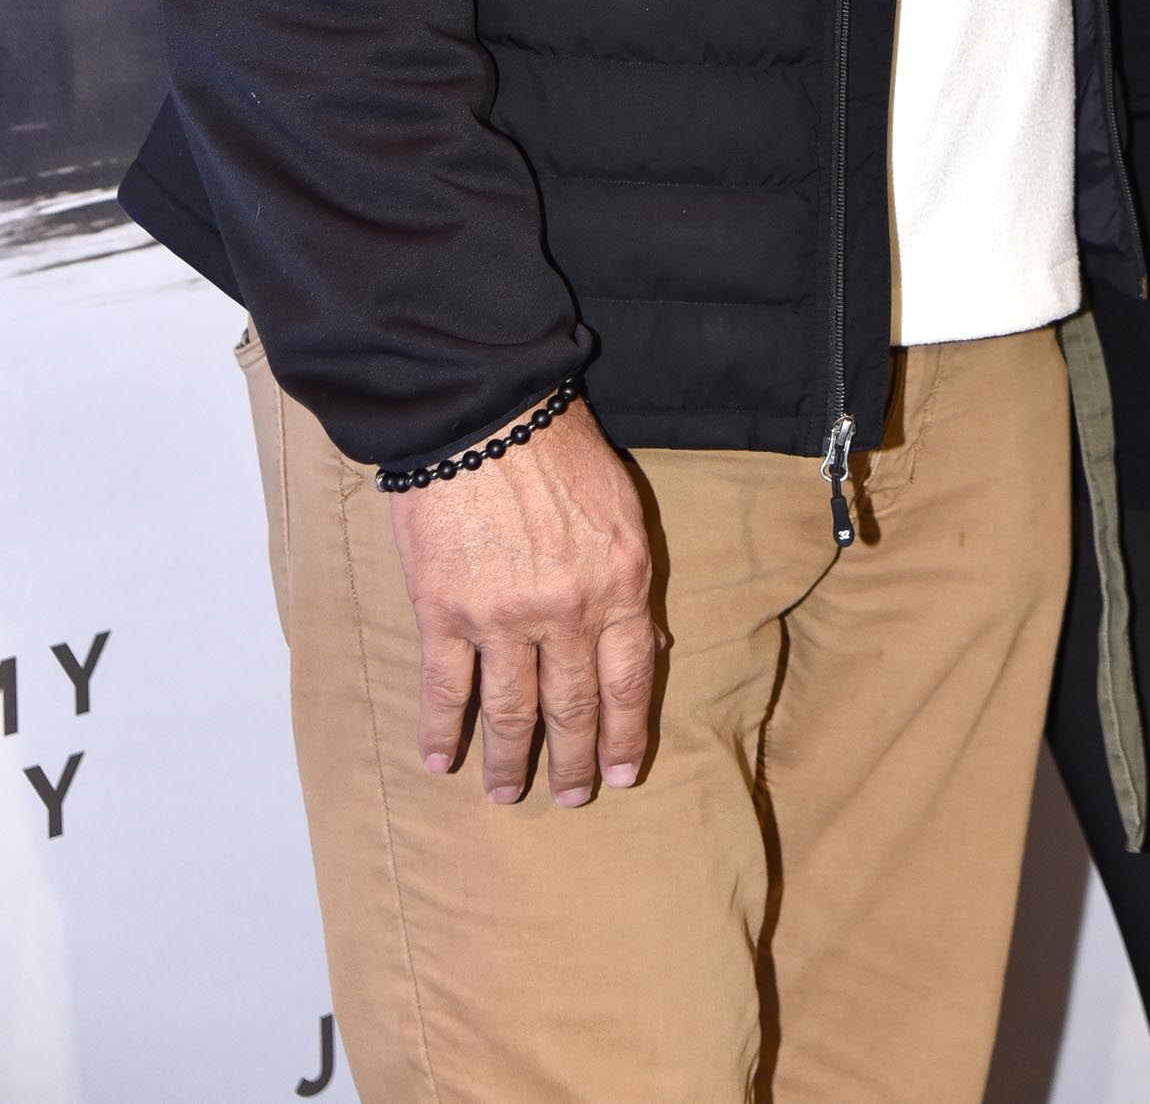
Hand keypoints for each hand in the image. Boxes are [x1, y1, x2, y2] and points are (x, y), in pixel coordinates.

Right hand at [387, 400, 660, 806]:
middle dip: (572, 762)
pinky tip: (441, 761)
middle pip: (572, 708)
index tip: (621, 773)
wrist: (487, 411)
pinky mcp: (445, 611)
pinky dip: (442, 731)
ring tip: (505, 794)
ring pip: (510, 712)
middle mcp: (568, 611)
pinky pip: (445, 689)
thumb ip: (631, 580)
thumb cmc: (559, 450)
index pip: (629, 681)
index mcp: (621, 582)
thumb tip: (646, 645)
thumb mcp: (622, 510)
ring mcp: (504, 617)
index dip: (624, 734)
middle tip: (569, 798)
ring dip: (508, 761)